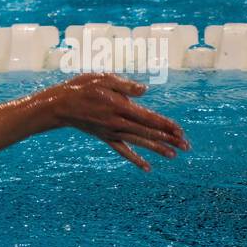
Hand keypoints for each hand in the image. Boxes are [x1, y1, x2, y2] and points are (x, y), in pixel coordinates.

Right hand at [44, 73, 189, 170]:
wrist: (59, 106)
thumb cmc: (81, 88)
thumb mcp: (102, 79)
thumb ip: (125, 85)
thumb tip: (145, 90)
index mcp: (119, 107)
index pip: (148, 118)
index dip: (165, 125)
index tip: (181, 131)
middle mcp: (117, 123)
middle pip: (147, 132)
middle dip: (168, 139)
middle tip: (187, 146)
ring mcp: (111, 132)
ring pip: (138, 142)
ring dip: (157, 149)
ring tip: (174, 156)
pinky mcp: (105, 137)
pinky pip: (122, 150)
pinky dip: (135, 159)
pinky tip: (147, 167)